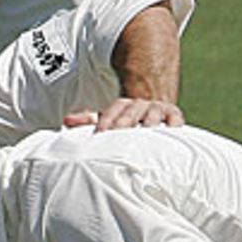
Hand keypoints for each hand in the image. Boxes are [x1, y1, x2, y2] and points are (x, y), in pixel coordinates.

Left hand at [63, 98, 184, 132]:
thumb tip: (66, 121)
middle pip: (131, 113)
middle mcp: (140, 105)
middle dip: (124, 124)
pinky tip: (170, 134)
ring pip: (152, 116)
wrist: (155, 103)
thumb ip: (88, 119)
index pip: (113, 110)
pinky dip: (174, 126)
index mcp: (123, 105)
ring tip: (145, 135)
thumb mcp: (109, 117)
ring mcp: (157, 109)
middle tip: (118, 137)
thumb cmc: (128, 119)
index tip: (100, 134)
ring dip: (149, 125)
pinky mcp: (174, 115)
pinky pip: (175, 120)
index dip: (106, 121)